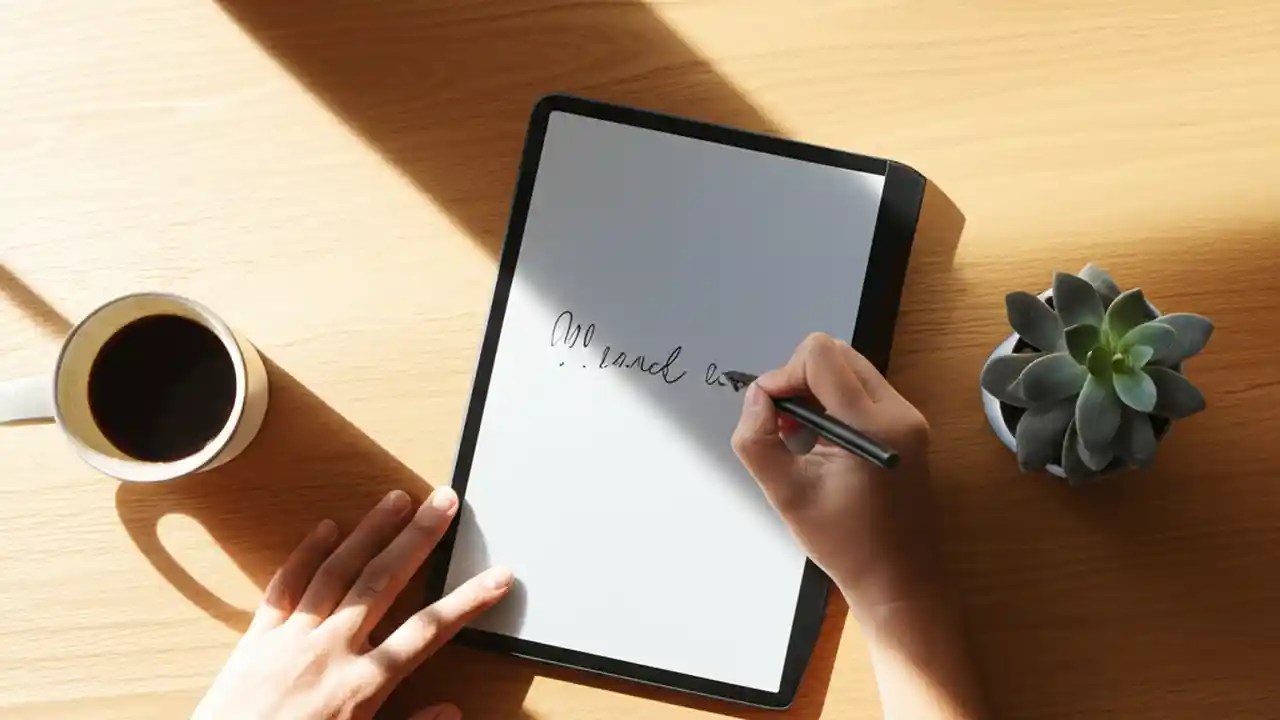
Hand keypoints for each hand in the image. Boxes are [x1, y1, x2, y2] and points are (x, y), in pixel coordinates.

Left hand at [193, 488, 512, 719]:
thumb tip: (451, 711)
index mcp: (363, 685)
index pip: (429, 631)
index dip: (468, 601)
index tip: (498, 576)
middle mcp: (331, 650)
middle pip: (385, 582)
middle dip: (418, 538)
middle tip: (443, 502)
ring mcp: (292, 639)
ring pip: (338, 572)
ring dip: (370, 531)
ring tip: (396, 499)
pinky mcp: (256, 639)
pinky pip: (284, 587)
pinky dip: (305, 554)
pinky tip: (325, 527)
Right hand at [730, 333, 937, 616]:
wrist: (900, 581)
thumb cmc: (846, 545)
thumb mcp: (786, 495)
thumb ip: (757, 441)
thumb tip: (755, 397)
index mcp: (874, 425)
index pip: (820, 356)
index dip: (782, 376)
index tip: (769, 416)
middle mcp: (899, 411)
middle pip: (836, 353)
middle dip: (798, 380)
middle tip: (783, 426)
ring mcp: (908, 417)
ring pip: (849, 367)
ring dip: (815, 391)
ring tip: (801, 439)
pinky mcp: (907, 427)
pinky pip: (862, 390)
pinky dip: (833, 403)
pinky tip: (822, 445)